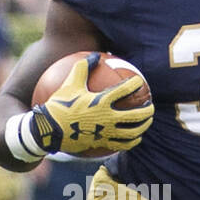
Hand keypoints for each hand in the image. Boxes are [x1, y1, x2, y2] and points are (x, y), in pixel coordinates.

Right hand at [28, 54, 153, 155]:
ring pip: (132, 132)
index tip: (140, 82)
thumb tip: (94, 55)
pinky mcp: (101, 143)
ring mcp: (105, 133)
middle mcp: (107, 118)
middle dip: (147, 110)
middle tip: (150, 105)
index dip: (135, 85)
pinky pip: (122, 145)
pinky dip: (132, 141)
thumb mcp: (69, 83)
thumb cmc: (58, 105)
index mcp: (101, 101)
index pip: (124, 90)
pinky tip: (135, 139)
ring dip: (143, 127)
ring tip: (147, 122)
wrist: (49, 130)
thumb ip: (83, 67)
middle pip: (135, 115)